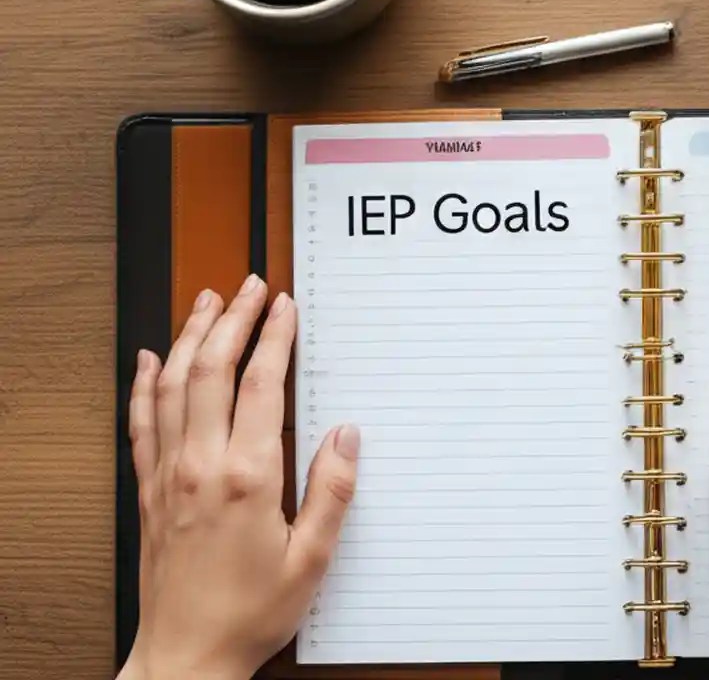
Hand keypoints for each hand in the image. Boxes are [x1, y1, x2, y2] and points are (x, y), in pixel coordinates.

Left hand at [118, 275, 359, 679]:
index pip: (262, 385)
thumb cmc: (251, 612)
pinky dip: (143, 384)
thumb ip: (331, 492)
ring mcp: (168, 475)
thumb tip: (346, 436)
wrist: (186, 654)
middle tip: (250, 287)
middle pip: (212, 371)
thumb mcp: (312, 559)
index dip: (274, 338)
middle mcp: (201, 466)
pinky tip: (150, 359)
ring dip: (190, 337)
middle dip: (233, 320)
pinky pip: (140, 423)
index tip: (284, 307)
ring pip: (172, 386)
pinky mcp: (149, 490)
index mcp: (247, 478)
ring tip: (207, 302)